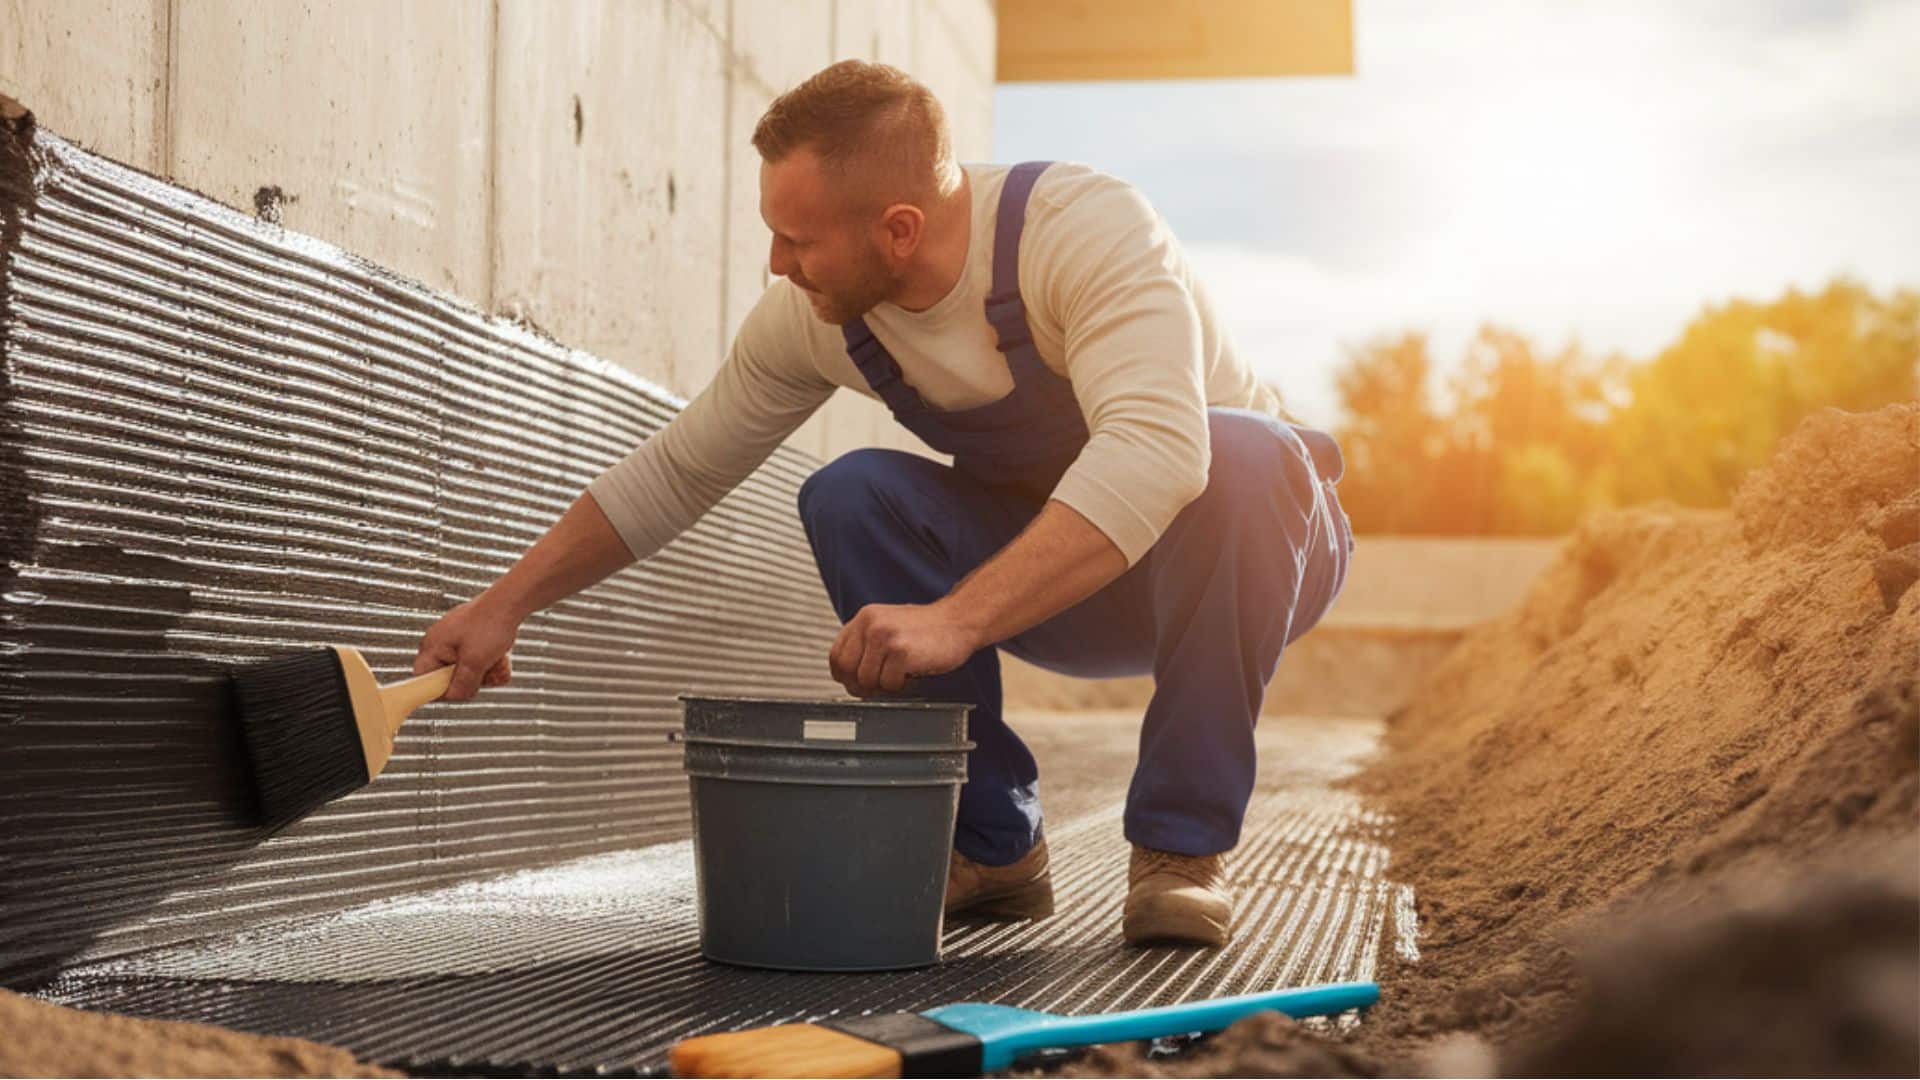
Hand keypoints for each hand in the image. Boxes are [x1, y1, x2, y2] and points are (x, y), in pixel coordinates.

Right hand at [413, 596, 520, 700]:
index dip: (440, 689)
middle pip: (450, 677)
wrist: (511, 602)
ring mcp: (457, 640)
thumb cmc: (489, 623)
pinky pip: (478, 660)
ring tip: (498, 663)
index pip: (423, 678)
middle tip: (487, 674)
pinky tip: (503, 660)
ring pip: (468, 671)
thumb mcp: (475, 662)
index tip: (459, 690)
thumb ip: (462, 685)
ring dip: (486, 673)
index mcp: (433, 646)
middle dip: (473, 680)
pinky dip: (491, 663)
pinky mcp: (472, 639)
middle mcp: (441, 643)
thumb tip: (455, 697)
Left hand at [828, 601, 980, 697]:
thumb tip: (849, 677)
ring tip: (901, 675)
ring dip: (885, 685)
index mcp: (865, 618)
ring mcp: (885, 637)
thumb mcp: (890, 626)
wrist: (960, 621)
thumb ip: (867, 645)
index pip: (837, 655)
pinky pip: (889, 684)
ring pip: (867, 680)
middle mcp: (871, 624)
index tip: (857, 683)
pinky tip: (912, 673)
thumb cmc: (930, 628)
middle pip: (847, 670)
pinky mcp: (901, 652)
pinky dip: (901, 686)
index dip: (845, 676)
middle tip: (880, 686)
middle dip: (862, 685)